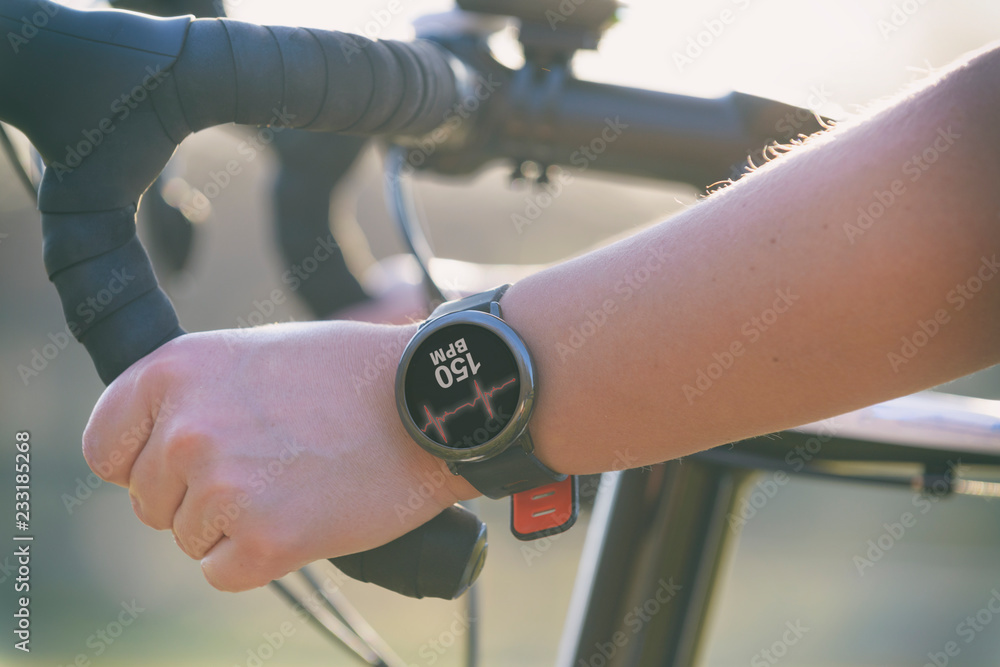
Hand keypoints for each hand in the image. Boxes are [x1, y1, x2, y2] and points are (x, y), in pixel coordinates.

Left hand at [82, 321, 476, 591]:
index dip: (142, 463)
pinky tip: (304, 517)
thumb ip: (193, 396)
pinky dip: (260, 558)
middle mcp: (186, 429)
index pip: (106, 448)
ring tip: (296, 483)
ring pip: (190, 538)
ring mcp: (223, 487)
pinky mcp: (264, 541)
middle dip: (198, 496)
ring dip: (235, 525)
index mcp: (174, 370)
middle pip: (149, 501)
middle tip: (267, 468)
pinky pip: (224, 572)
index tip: (182, 466)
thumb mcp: (254, 354)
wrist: (429, 403)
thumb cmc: (351, 374)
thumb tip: (155, 451)